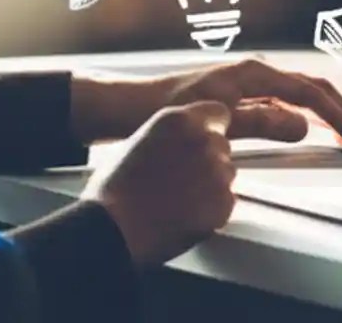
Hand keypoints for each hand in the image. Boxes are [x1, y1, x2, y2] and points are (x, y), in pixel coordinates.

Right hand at [81, 101, 234, 266]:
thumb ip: (167, 135)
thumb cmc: (114, 188)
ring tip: (182, 198)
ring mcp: (217, 172)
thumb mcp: (136, 142)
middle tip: (184, 176)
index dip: (210, 127)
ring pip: (226, 173)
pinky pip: (226, 201)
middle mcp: (204, 140)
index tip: (202, 139)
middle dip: (208, 157)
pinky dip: (212, 208)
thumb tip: (177, 140)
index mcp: (180, 120)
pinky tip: (187, 214)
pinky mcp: (223, 203)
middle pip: (222, 144)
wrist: (115, 228)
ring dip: (212, 182)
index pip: (218, 112)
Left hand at [156, 59, 341, 149]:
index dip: (339, 116)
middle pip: (313, 90)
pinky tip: (314, 129)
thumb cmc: (166, 108)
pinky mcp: (242, 97)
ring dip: (329, 114)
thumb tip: (303, 126)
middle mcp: (255, 74)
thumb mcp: (217, 119)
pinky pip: (286, 103)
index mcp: (254, 74)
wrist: (130, 106)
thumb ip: (260, 122)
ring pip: (302, 95)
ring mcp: (250, 84)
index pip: (311, 93)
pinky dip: (307, 116)